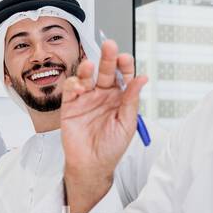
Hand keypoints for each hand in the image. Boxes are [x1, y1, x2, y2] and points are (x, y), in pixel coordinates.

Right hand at [60, 38, 147, 212]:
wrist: (92, 165)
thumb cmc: (112, 147)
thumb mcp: (127, 124)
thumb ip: (131, 100)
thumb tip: (142, 79)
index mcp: (119, 97)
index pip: (123, 75)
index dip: (124, 65)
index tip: (125, 58)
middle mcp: (103, 94)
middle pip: (105, 71)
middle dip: (107, 58)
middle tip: (109, 46)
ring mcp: (86, 98)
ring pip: (87, 76)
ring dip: (88, 68)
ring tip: (91, 66)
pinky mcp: (70, 105)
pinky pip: (71, 89)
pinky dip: (74, 83)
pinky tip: (80, 86)